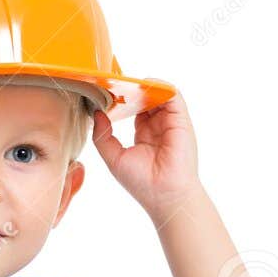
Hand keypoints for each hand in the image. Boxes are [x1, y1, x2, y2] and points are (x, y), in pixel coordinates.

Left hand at [90, 93, 200, 216]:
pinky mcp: (181, 120)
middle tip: (115, 81)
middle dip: (132, 89)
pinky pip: (173, 96)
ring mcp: (170, 123)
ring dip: (145, 85)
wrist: (165, 195)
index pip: (134, 109)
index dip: (122, 99)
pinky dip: (161, 86)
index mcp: (144, 135)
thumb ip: (103, 136)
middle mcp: (158, 127)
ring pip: (159, 94)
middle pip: (146, 98)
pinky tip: (146, 84)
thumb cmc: (142, 183)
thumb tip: (96, 113)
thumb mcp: (114, 158)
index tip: (106, 92)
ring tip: (128, 81)